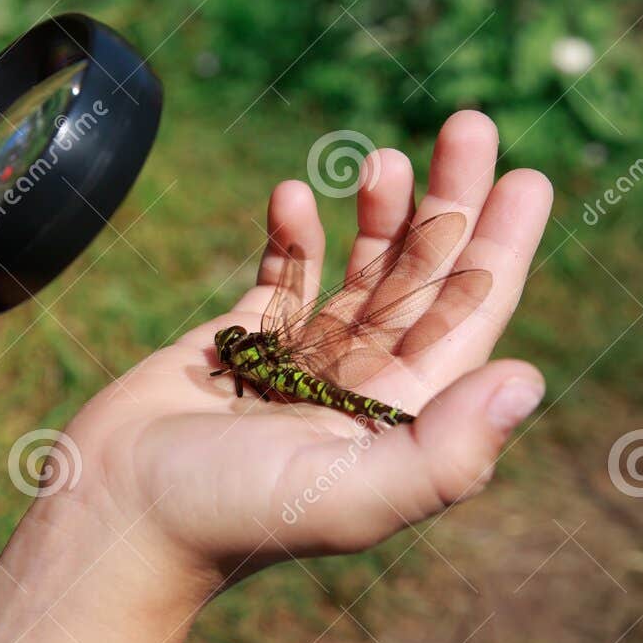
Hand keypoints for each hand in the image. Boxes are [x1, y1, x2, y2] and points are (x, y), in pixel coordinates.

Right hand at [38, 111, 551, 588]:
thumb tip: (528, 380)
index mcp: (399, 418)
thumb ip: (442, 451)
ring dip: (379, 212)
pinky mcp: (240, 345)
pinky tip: (294, 196)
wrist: (113, 518)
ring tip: (382, 159)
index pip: (470, 318)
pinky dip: (294, 235)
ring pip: (360, 271)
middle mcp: (361, 387)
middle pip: (424, 279)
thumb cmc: (226, 515)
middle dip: (448, 204)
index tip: (529, 177)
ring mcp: (301, 364)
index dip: (502, 248)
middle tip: (469, 124)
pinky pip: (283, 276)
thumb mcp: (346, 494)